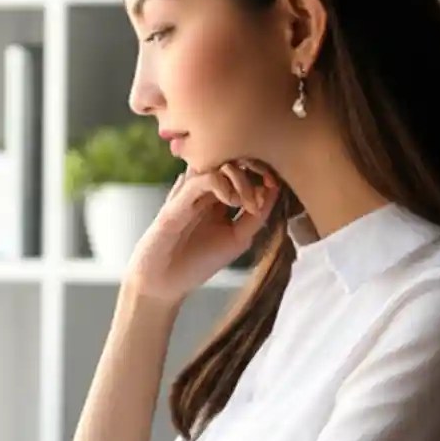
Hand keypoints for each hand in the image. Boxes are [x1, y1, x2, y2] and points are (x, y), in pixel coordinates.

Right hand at [123, 158, 279, 307]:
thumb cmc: (198, 261)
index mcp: (216, 194)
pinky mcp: (176, 202)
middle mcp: (201, 188)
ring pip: (216, 163)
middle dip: (254, 170)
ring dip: (240, 177)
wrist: (164, 282)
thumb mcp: (238, 238)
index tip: (275, 184)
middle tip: (266, 189)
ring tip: (247, 202)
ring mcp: (187, 193)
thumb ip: (255, 216)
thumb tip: (274, 189)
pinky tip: (232, 201)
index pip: (241, 166)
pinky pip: (201, 179)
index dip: (261, 170)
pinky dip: (221, 184)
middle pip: (230, 158)